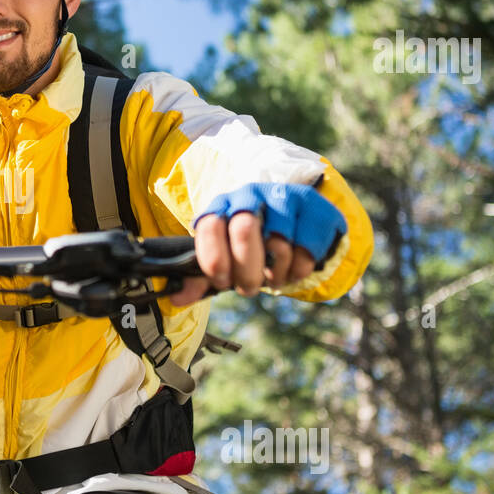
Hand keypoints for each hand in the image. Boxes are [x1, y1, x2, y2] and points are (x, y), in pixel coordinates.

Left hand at [167, 181, 346, 306]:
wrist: (296, 222)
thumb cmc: (252, 246)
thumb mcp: (224, 257)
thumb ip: (200, 277)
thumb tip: (176, 297)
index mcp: (221, 206)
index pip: (209, 225)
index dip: (214, 259)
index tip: (222, 282)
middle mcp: (251, 195)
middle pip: (244, 229)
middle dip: (246, 270)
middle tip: (249, 288)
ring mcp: (285, 197)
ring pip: (279, 242)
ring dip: (276, 272)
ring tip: (273, 276)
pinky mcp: (316, 207)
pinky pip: (308, 248)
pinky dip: (299, 270)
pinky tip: (293, 268)